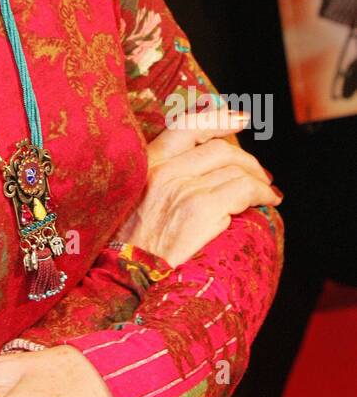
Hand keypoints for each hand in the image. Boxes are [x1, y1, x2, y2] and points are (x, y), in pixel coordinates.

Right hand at [117, 108, 281, 266]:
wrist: (126, 278)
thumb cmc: (133, 247)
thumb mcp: (138, 201)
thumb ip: (163, 179)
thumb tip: (203, 171)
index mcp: (146, 164)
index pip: (186, 126)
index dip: (218, 118)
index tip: (241, 119)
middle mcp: (163, 170)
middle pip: (219, 148)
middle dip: (247, 159)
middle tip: (261, 174)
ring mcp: (182, 188)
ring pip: (236, 170)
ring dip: (259, 179)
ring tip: (267, 192)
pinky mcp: (200, 210)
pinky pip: (244, 190)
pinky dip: (263, 193)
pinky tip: (269, 201)